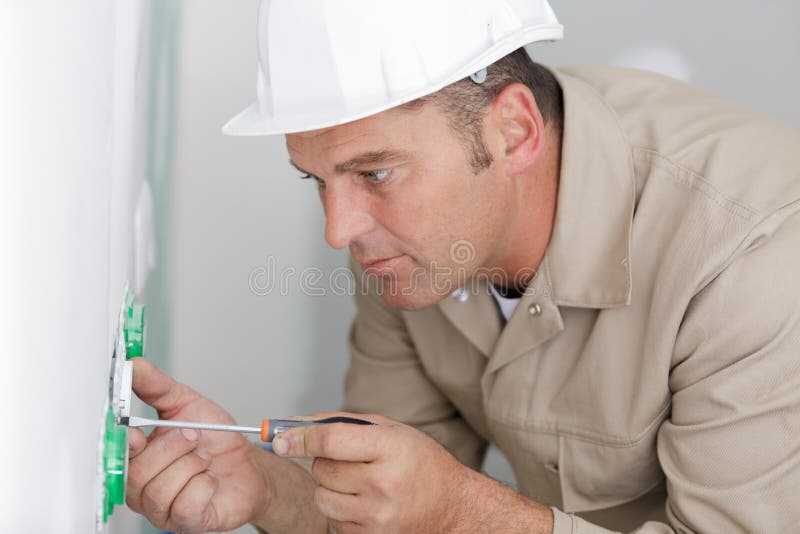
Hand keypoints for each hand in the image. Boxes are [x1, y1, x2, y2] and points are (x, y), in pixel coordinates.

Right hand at [126, 358, 269, 532]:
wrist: (249, 464)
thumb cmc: (216, 438)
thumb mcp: (186, 404)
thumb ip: (156, 385)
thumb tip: (132, 364)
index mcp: (136, 456)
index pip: (115, 453)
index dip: (123, 442)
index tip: (136, 430)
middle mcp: (141, 486)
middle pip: (136, 472)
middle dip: (172, 448)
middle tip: (194, 435)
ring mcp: (160, 508)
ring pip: (159, 490)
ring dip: (192, 465)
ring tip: (205, 457)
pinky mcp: (185, 522)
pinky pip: (184, 507)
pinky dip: (204, 485)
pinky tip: (211, 478)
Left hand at [271, 412, 473, 532]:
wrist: (453, 507)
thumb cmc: (422, 464)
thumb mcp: (392, 431)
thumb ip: (342, 423)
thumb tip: (296, 424)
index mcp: (391, 449)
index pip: (330, 440)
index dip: (300, 438)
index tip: (280, 439)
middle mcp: (384, 484)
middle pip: (322, 469)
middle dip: (324, 461)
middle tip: (349, 460)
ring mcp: (377, 516)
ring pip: (322, 498)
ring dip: (330, 488)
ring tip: (357, 483)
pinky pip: (333, 521)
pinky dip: (340, 510)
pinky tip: (364, 502)